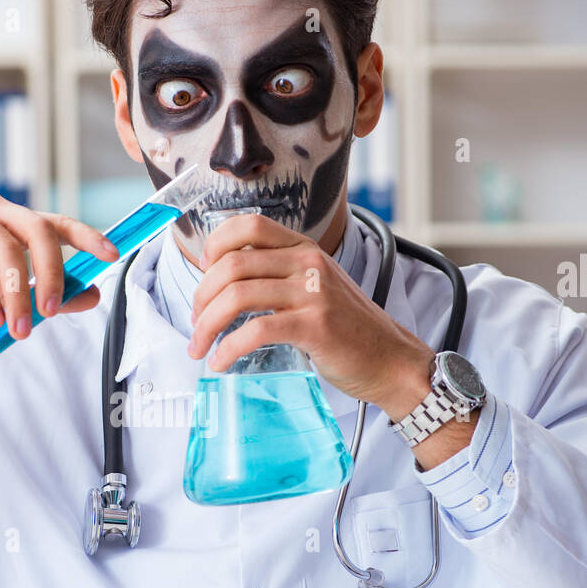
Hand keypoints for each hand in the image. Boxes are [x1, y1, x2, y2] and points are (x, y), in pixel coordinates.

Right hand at [0, 195, 118, 380]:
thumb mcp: (12, 306)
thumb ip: (51, 299)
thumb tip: (93, 294)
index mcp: (15, 224)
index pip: (59, 223)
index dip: (88, 237)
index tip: (111, 256)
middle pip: (38, 230)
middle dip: (51, 274)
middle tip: (49, 313)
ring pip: (5, 247)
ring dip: (15, 293)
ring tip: (16, 330)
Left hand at [187, 212, 435, 416]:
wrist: (390, 360)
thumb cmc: (349, 331)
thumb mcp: (316, 288)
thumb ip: (280, 278)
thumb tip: (226, 284)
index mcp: (304, 249)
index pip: (248, 226)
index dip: (214, 246)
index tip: (203, 276)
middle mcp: (307, 263)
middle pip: (231, 264)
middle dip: (200, 297)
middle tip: (195, 324)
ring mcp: (312, 293)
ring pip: (237, 296)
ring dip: (206, 326)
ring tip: (200, 347)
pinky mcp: (314, 326)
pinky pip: (255, 330)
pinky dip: (228, 348)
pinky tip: (221, 362)